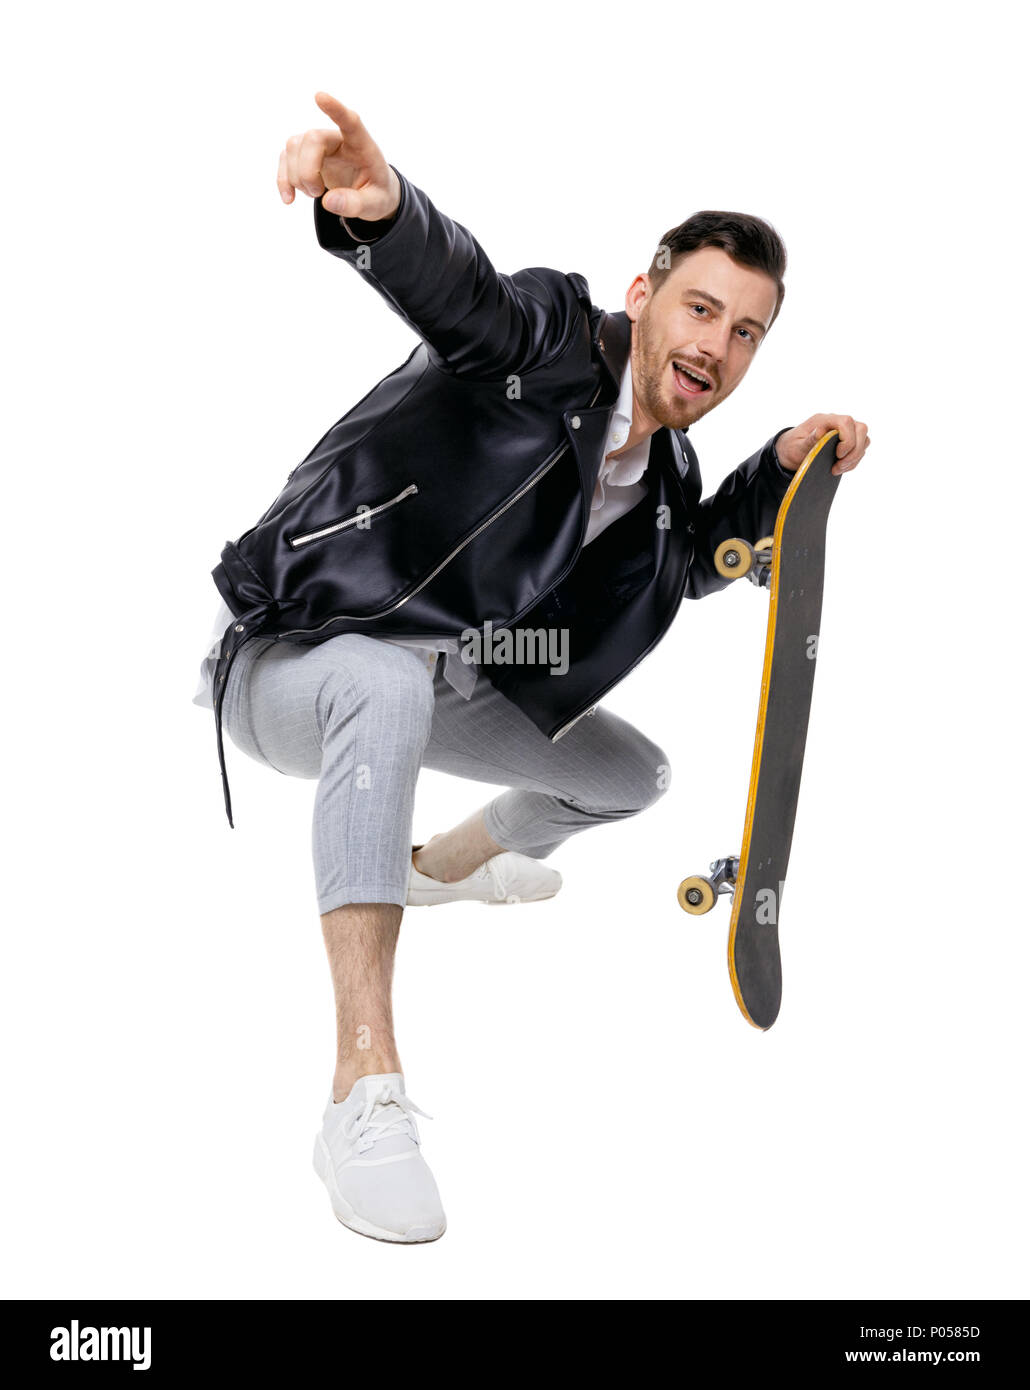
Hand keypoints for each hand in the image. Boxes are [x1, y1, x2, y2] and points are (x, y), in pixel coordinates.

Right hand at [276, 91, 400, 222]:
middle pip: (312, 139)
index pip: (350, 121)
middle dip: (307, 171)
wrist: (370, 193)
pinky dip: (284, 180)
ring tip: (315, 193)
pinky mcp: (305, 155)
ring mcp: (319, 144)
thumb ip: (356, 204)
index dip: (335, 109)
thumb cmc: (376, 193)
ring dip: (297, 177)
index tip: (319, 96)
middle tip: (318, 194)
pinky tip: (289, 198)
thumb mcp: (375, 205)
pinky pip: (285, 159)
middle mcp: (338, 139)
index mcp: (362, 146)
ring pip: (294, 147)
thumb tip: (328, 201)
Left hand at [775, 414, 869, 474]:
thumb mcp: (796, 446)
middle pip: (861, 429)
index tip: (838, 455)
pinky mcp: (848, 441)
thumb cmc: (793, 447)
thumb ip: (809, 440)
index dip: (848, 439)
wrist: (792, 452)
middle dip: (854, 451)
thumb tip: (820, 431)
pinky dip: (854, 460)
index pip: (846, 422)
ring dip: (855, 457)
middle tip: (839, 465)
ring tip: (837, 468)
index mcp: (823, 419)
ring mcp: (845, 431)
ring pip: (863, 439)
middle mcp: (837, 422)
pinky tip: (840, 467)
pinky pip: (860, 448)